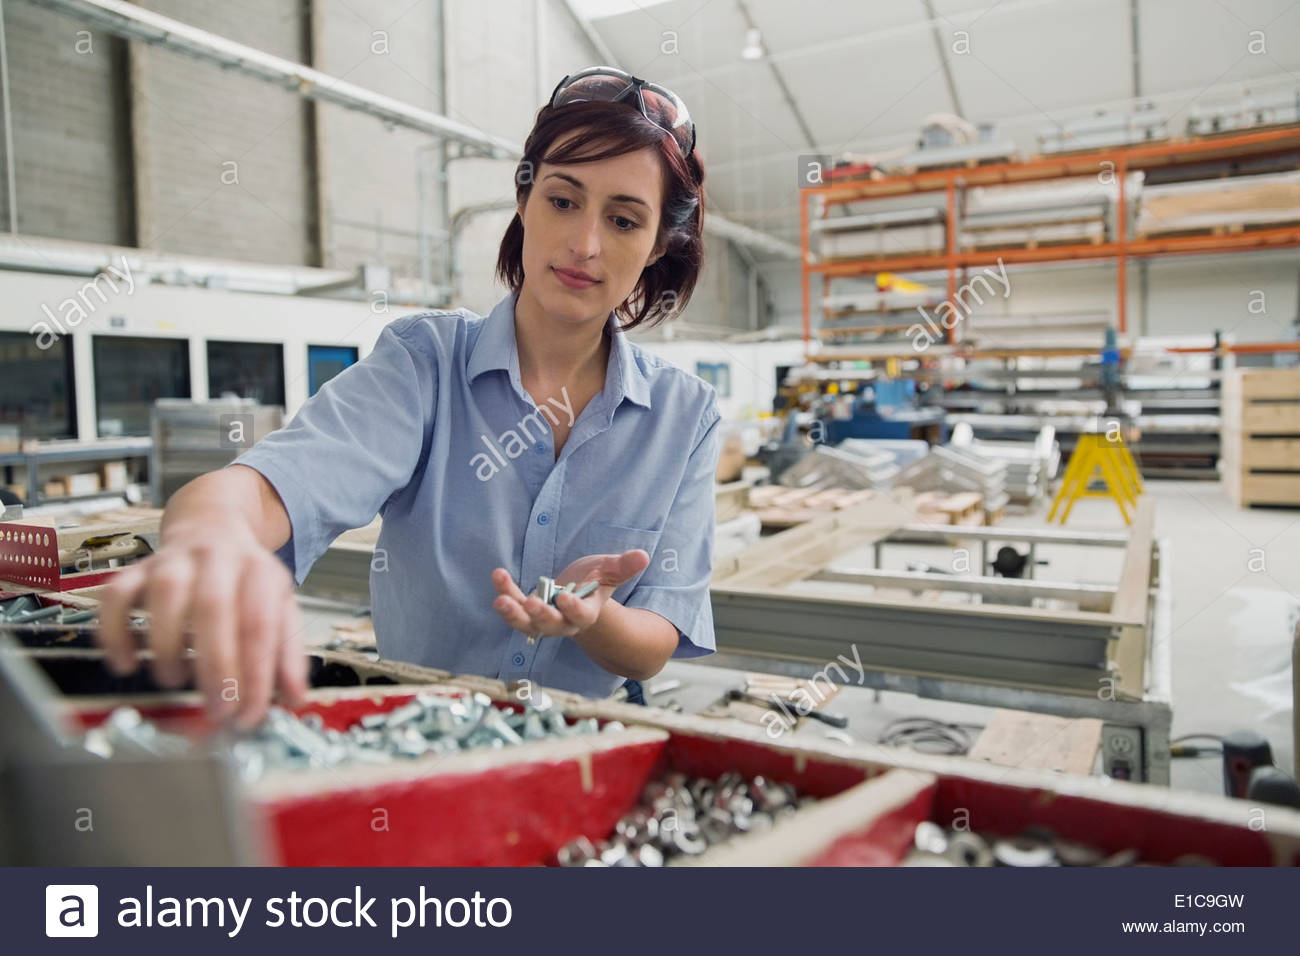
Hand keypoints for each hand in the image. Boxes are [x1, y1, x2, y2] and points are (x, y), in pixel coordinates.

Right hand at [96, 525, 308, 727]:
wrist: (211, 527)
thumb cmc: (244, 579)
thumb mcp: (280, 608)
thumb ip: (287, 655)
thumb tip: (295, 698)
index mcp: (259, 571)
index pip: (260, 624)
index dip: (255, 675)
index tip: (248, 713)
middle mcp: (217, 559)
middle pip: (214, 607)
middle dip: (215, 666)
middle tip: (216, 708)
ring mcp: (173, 561)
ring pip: (165, 595)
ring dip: (167, 647)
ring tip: (175, 679)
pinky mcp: (136, 570)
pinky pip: (116, 596)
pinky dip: (115, 633)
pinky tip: (127, 662)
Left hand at [491, 549, 649, 638]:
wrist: (576, 590)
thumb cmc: (595, 580)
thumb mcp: (610, 570)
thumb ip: (624, 566)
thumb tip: (643, 556)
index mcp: (586, 613)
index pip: (581, 616)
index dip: (573, 610)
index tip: (564, 599)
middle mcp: (563, 622)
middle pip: (551, 626)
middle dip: (540, 616)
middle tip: (532, 604)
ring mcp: (542, 618)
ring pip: (526, 623)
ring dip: (512, 614)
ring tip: (500, 601)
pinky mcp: (526, 609)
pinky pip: (514, 602)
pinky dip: (505, 590)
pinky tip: (498, 575)